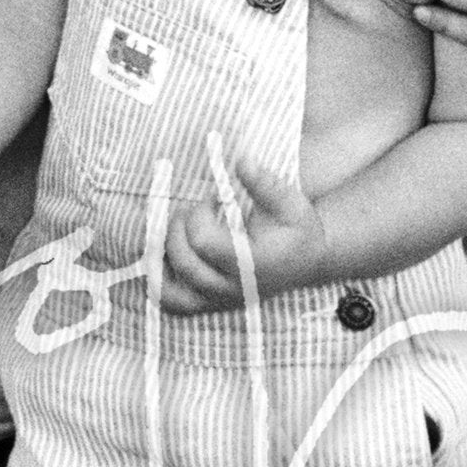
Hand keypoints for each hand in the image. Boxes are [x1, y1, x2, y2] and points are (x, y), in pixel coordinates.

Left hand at [159, 159, 331, 313]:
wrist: (306, 262)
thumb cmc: (297, 229)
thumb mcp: (291, 203)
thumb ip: (266, 184)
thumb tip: (241, 160)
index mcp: (253, 264)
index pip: (203, 241)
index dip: (200, 213)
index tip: (213, 197)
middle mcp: (234, 288)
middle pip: (184, 263)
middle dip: (178, 229)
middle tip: (187, 210)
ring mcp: (219, 301)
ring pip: (170, 291)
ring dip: (159, 258)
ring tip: (172, 232)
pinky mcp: (210, 305)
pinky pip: (172, 304)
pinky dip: (159, 284)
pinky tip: (163, 258)